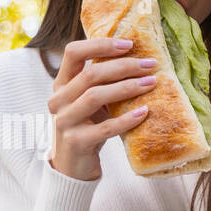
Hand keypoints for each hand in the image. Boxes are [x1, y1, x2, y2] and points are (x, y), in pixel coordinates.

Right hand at [47, 37, 158, 181]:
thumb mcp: (90, 103)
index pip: (73, 52)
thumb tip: (138, 60)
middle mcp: (58, 99)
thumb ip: (102, 83)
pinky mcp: (76, 142)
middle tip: (150, 65)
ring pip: (96, 96)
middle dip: (124, 66)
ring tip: (151, 83)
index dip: (100, 45)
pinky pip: (105, 127)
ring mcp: (64, 121)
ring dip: (127, 88)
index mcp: (61, 84)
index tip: (129, 44)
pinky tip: (144, 112)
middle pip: (91, 74)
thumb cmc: (88, 128)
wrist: (73, 167)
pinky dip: (127, 119)